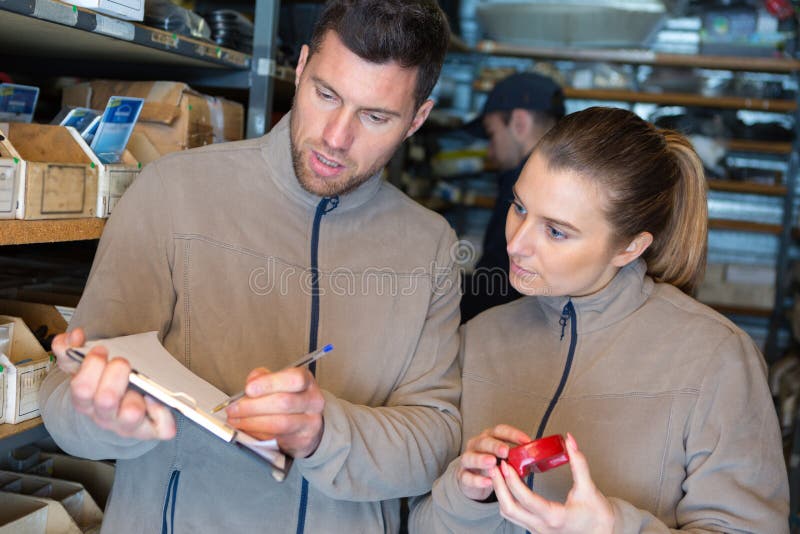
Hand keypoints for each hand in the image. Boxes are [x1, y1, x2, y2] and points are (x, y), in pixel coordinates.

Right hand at [51, 329, 175, 440]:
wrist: (120, 410)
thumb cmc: (104, 384)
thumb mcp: (84, 370)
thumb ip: (72, 351)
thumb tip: (74, 337)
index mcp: (86, 401)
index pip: (82, 389)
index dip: (92, 367)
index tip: (102, 350)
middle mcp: (105, 416)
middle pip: (105, 400)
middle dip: (115, 375)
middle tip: (122, 362)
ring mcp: (128, 425)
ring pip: (131, 415)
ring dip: (135, 395)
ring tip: (141, 382)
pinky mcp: (152, 429)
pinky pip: (161, 427)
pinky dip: (162, 412)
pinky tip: (157, 397)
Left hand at [225, 366, 324, 458]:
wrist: (308, 425)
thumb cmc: (290, 400)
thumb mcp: (279, 383)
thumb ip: (264, 378)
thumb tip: (251, 383)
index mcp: (307, 381)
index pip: (294, 379)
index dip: (270, 383)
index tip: (249, 389)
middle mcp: (313, 401)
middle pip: (284, 402)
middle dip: (253, 406)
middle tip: (233, 408)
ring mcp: (310, 423)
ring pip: (280, 424)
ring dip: (252, 422)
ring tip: (236, 420)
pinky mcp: (302, 441)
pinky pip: (276, 438)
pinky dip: (256, 434)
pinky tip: (245, 429)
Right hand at [457, 424, 530, 501]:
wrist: (474, 480)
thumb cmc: (494, 466)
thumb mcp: (505, 460)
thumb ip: (517, 459)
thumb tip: (536, 460)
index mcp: (489, 438)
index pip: (500, 431)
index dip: (513, 434)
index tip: (527, 441)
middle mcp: (476, 445)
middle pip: (484, 442)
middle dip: (495, 445)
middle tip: (506, 451)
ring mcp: (468, 460)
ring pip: (470, 457)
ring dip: (481, 459)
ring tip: (492, 463)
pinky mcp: (462, 475)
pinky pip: (467, 477)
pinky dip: (477, 480)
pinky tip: (488, 482)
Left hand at [491, 433, 613, 533]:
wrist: (603, 533)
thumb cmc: (598, 515)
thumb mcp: (589, 488)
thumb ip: (579, 463)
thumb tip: (570, 441)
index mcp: (555, 517)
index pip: (527, 499)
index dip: (513, 481)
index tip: (506, 465)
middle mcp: (543, 526)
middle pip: (510, 509)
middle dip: (499, 487)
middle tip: (494, 466)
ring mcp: (538, 530)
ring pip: (509, 515)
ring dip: (500, 494)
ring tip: (497, 473)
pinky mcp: (537, 528)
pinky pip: (515, 516)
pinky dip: (507, 500)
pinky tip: (507, 485)